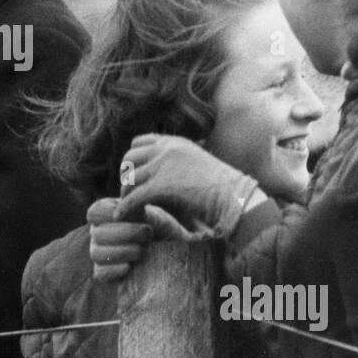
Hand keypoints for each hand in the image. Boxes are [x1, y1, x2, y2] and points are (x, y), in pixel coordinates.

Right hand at [87, 197, 198, 281]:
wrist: (173, 250)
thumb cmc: (163, 226)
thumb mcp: (154, 210)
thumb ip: (139, 201)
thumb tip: (135, 194)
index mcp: (105, 214)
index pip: (94, 213)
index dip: (113, 214)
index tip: (139, 215)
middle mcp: (98, 233)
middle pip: (97, 234)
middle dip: (125, 233)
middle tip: (148, 233)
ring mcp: (100, 253)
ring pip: (96, 253)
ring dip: (123, 251)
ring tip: (144, 250)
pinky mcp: (104, 273)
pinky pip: (99, 273)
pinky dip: (115, 270)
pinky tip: (133, 266)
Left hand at [116, 134, 257, 233]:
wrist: (235, 197)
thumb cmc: (221, 186)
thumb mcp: (196, 163)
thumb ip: (175, 164)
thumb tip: (158, 175)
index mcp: (174, 142)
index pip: (138, 142)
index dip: (132, 160)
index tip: (133, 175)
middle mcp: (166, 149)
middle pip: (129, 159)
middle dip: (125, 176)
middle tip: (128, 193)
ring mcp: (163, 165)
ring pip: (129, 179)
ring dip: (125, 194)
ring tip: (126, 207)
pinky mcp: (163, 185)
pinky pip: (134, 196)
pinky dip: (125, 207)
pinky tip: (121, 216)